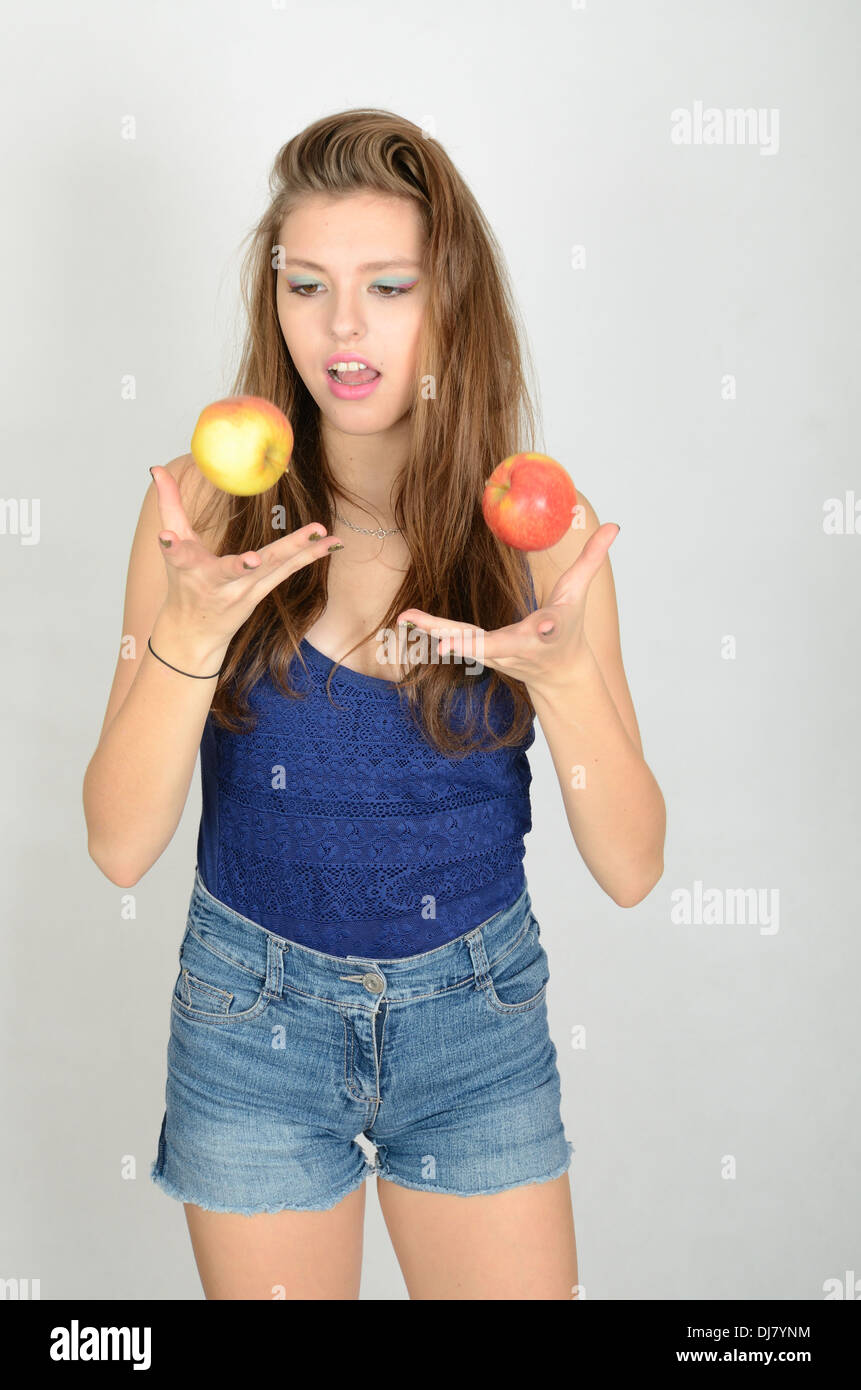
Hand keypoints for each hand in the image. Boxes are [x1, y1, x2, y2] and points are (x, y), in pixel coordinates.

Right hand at [150, 465, 343, 648]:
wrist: (196, 633)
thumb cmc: (184, 582)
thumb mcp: (173, 545)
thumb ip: (168, 504)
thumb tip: (156, 467)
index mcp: (189, 570)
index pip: (179, 556)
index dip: (172, 547)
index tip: (165, 538)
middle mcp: (217, 584)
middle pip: (235, 569)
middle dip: (246, 564)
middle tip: (255, 558)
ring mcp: (243, 590)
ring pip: (272, 569)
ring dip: (297, 551)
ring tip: (320, 532)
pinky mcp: (263, 591)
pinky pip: (289, 571)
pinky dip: (311, 556)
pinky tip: (332, 542)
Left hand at [395, 522, 619, 691]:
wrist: (557, 673)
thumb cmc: (568, 629)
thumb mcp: (579, 594)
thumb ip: (592, 559)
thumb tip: (615, 526)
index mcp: (546, 634)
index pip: (549, 629)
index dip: (547, 627)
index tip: (546, 624)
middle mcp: (518, 648)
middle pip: (493, 645)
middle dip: (470, 644)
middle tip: (445, 641)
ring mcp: (495, 654)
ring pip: (464, 642)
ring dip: (436, 631)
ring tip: (409, 616)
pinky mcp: (480, 652)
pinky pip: (452, 638)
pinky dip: (430, 629)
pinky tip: (407, 617)